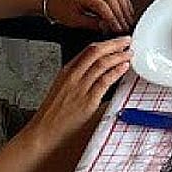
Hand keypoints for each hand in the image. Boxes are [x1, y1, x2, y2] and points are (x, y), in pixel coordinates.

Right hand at [22, 37, 131, 154]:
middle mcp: (72, 76)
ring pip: (102, 64)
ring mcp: (80, 88)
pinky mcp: (87, 101)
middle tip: (127, 41)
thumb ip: (78, 76)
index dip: (106, 43)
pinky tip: (123, 67)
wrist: (42, 131)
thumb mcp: (62, 87)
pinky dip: (116, 71)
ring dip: (119, 56)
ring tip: (129, 53)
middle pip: (96, 52)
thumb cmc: (53, 112)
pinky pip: (104, 81)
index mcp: (66, 71)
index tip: (118, 40)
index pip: (88, 50)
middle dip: (114, 44)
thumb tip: (98, 68)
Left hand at [47, 0, 134, 32]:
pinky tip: (126, 10)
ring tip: (129, 19)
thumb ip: (93, 24)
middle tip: (126, 26)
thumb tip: (108, 27)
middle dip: (122, 14)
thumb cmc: (61, 10)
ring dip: (125, 7)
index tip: (118, 29)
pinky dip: (123, 2)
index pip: (103, 6)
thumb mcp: (75, 21)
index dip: (113, 19)